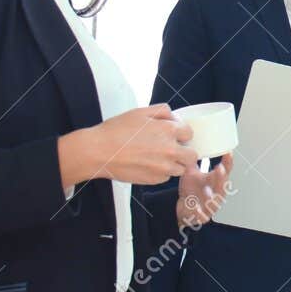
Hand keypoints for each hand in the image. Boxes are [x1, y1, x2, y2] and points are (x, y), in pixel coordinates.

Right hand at [62, 104, 195, 186]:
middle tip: (172, 149)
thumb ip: (162, 111)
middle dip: (185, 151)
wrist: (98, 152)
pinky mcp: (155, 179)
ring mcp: (164, 167)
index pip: (190, 133)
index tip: (174, 135)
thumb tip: (175, 118)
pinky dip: (161, 172)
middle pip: (193, 155)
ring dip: (174, 163)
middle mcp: (170, 150)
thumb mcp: (140, 112)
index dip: (182, 133)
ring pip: (181, 169)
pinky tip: (147, 165)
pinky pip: (166, 177)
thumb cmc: (116, 131)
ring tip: (157, 158)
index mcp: (168, 131)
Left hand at [177, 152, 233, 228]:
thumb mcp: (191, 174)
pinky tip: (195, 207)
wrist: (185, 209)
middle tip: (220, 169)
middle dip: (221, 177)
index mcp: (214, 181)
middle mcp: (216, 193)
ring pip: (214, 200)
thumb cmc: (191, 191)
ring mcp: (211, 205)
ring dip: (211, 195)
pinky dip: (199, 211)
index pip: (224, 170)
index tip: (229, 153)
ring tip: (208, 191)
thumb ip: (191, 161)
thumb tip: (188, 146)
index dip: (228, 163)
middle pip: (222, 185)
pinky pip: (202, 214)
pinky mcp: (203, 215)